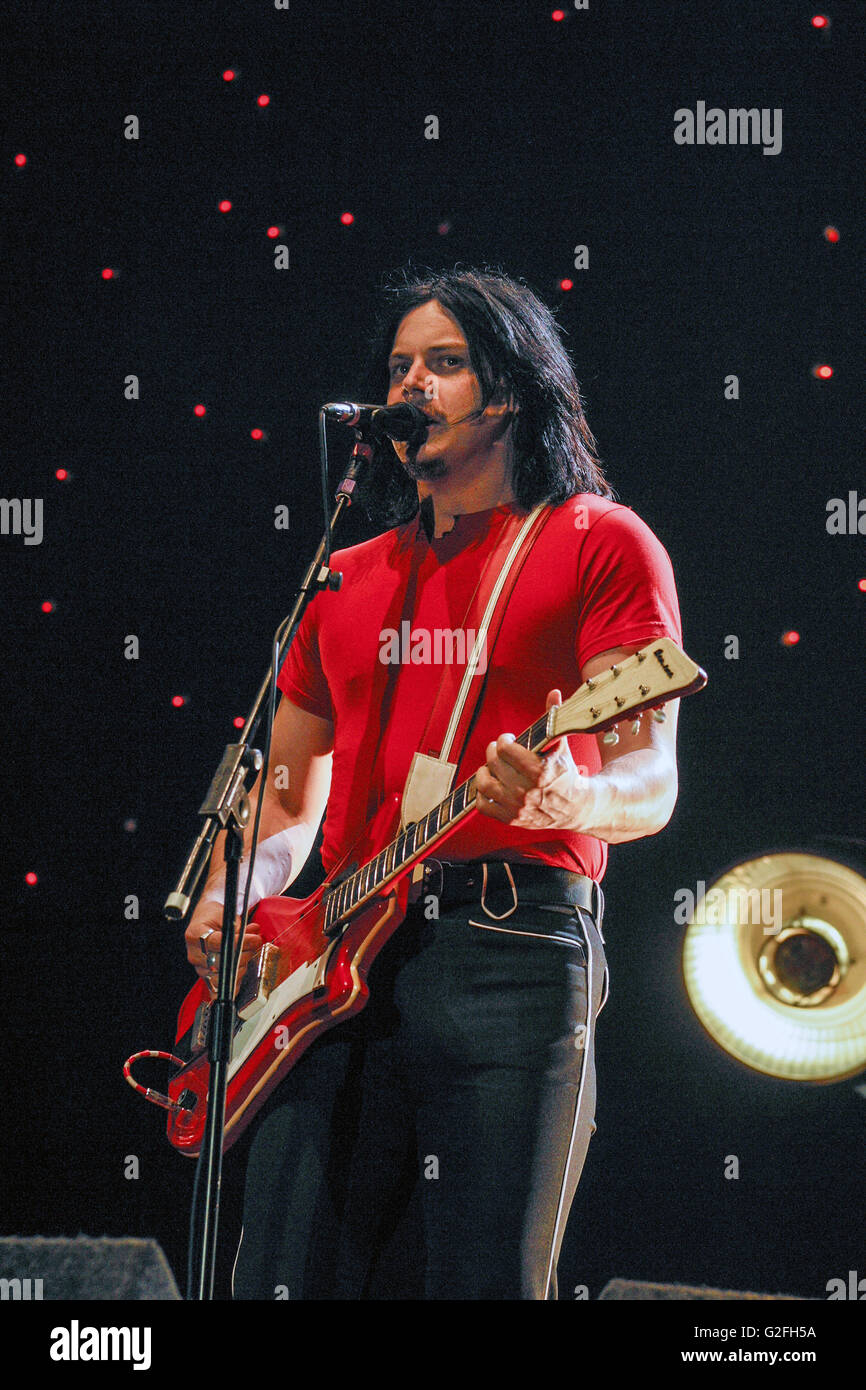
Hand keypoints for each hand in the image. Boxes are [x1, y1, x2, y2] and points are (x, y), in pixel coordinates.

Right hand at [184, 898, 263, 994]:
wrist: (203, 921)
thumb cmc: (213, 917)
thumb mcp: (226, 916)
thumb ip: (241, 927)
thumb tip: (254, 933)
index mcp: (195, 934)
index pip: (217, 942)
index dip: (239, 942)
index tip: (254, 939)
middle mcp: (194, 953)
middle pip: (221, 962)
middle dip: (244, 954)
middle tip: (254, 945)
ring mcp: (199, 967)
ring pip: (222, 976)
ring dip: (241, 967)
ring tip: (247, 954)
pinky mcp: (205, 977)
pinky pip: (219, 988)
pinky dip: (232, 982)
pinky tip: (239, 973)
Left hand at [474, 689, 596, 830]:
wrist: (577, 807)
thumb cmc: (567, 774)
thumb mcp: (562, 746)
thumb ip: (554, 719)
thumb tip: (554, 694)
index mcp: (540, 771)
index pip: (504, 749)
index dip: (504, 740)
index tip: (509, 740)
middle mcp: (527, 791)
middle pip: (494, 763)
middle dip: (494, 752)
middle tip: (500, 751)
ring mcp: (518, 807)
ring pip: (484, 783)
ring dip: (485, 771)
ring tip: (493, 767)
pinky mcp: (512, 819)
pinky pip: (483, 805)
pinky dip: (482, 794)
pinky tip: (492, 786)